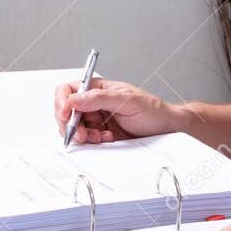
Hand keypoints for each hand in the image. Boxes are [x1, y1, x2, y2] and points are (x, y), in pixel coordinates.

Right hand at [54, 77, 180, 144]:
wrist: (167, 129)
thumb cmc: (153, 110)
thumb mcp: (127, 100)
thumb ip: (99, 98)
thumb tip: (74, 99)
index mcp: (98, 88)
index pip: (69, 89)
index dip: (63, 101)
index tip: (65, 114)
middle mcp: (94, 103)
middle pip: (67, 111)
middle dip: (71, 124)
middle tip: (82, 134)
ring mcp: (96, 119)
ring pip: (74, 127)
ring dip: (82, 135)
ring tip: (99, 137)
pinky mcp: (100, 135)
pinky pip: (85, 140)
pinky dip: (91, 142)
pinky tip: (106, 140)